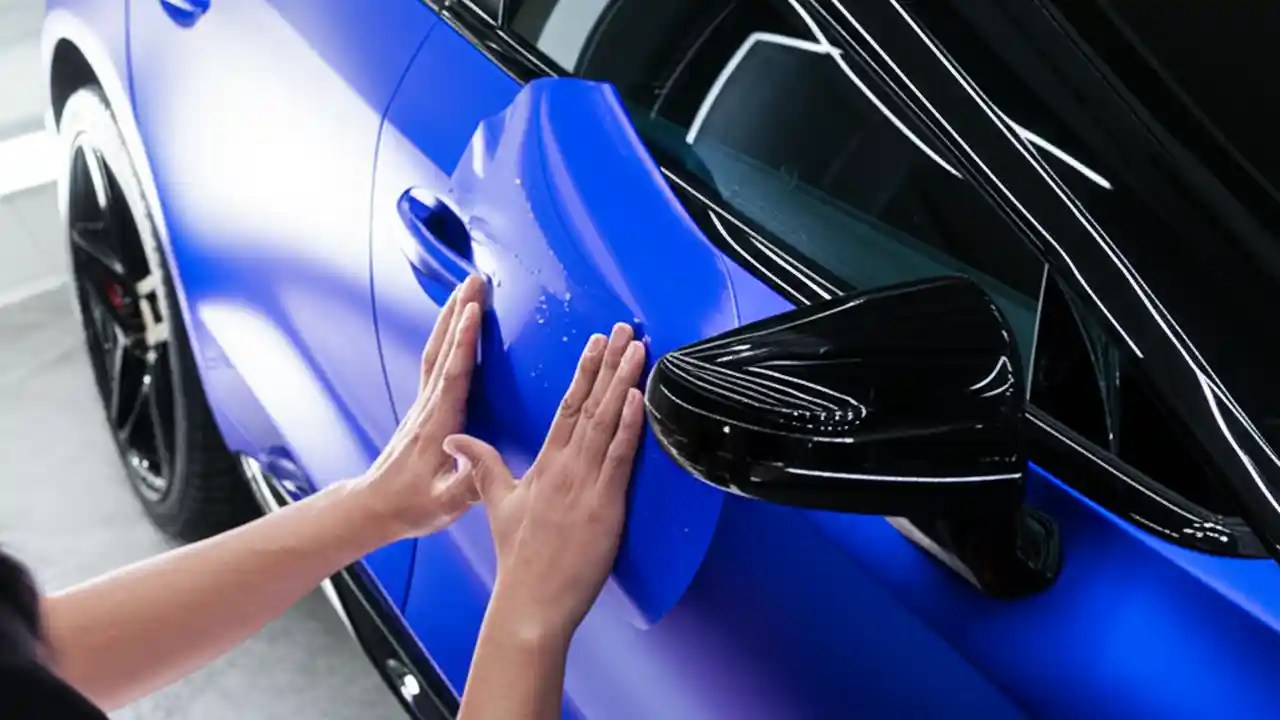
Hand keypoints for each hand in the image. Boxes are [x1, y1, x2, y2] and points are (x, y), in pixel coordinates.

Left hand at [354, 276, 485, 539]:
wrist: (377, 506)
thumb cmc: (411, 505)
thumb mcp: (444, 503)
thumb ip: (466, 484)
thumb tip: (483, 464)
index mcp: (439, 424)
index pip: (454, 373)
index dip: (465, 340)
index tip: (475, 308)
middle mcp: (429, 406)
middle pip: (443, 349)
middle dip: (459, 312)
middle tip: (475, 280)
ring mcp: (424, 404)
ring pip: (436, 351)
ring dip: (451, 317)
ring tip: (467, 289)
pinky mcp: (425, 407)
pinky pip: (436, 361)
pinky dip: (447, 336)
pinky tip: (456, 325)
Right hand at [444, 323, 646, 643]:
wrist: (530, 600)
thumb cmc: (519, 557)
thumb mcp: (497, 503)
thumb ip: (482, 465)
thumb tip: (454, 439)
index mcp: (544, 464)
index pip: (566, 406)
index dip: (583, 371)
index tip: (595, 342)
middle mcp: (565, 467)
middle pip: (589, 403)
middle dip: (608, 363)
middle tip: (623, 328)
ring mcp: (585, 484)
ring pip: (606, 422)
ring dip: (624, 382)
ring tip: (636, 349)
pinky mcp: (604, 505)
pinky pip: (618, 457)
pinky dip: (628, 425)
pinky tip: (637, 397)